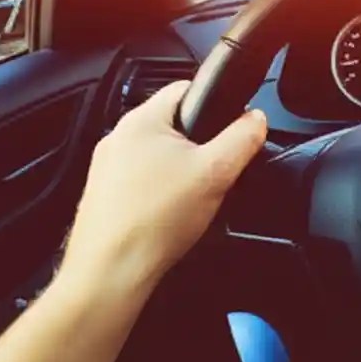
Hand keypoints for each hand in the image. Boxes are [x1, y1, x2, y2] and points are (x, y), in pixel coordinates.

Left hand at [59, 81, 266, 291]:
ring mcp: (106, 169)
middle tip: (213, 175)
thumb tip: (255, 119)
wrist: (111, 273)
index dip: (216, 104)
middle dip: (199, 148)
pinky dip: (160, 196)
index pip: (185, 88)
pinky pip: (142, 184)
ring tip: (190, 202)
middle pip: (174, 127)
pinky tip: (170, 218)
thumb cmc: (153, 222)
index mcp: (141, 121)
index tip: (230, 128)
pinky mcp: (104, 197)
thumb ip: (241, 139)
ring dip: (179, 174)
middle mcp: (117, 139)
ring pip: (158, 159)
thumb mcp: (215, 173)